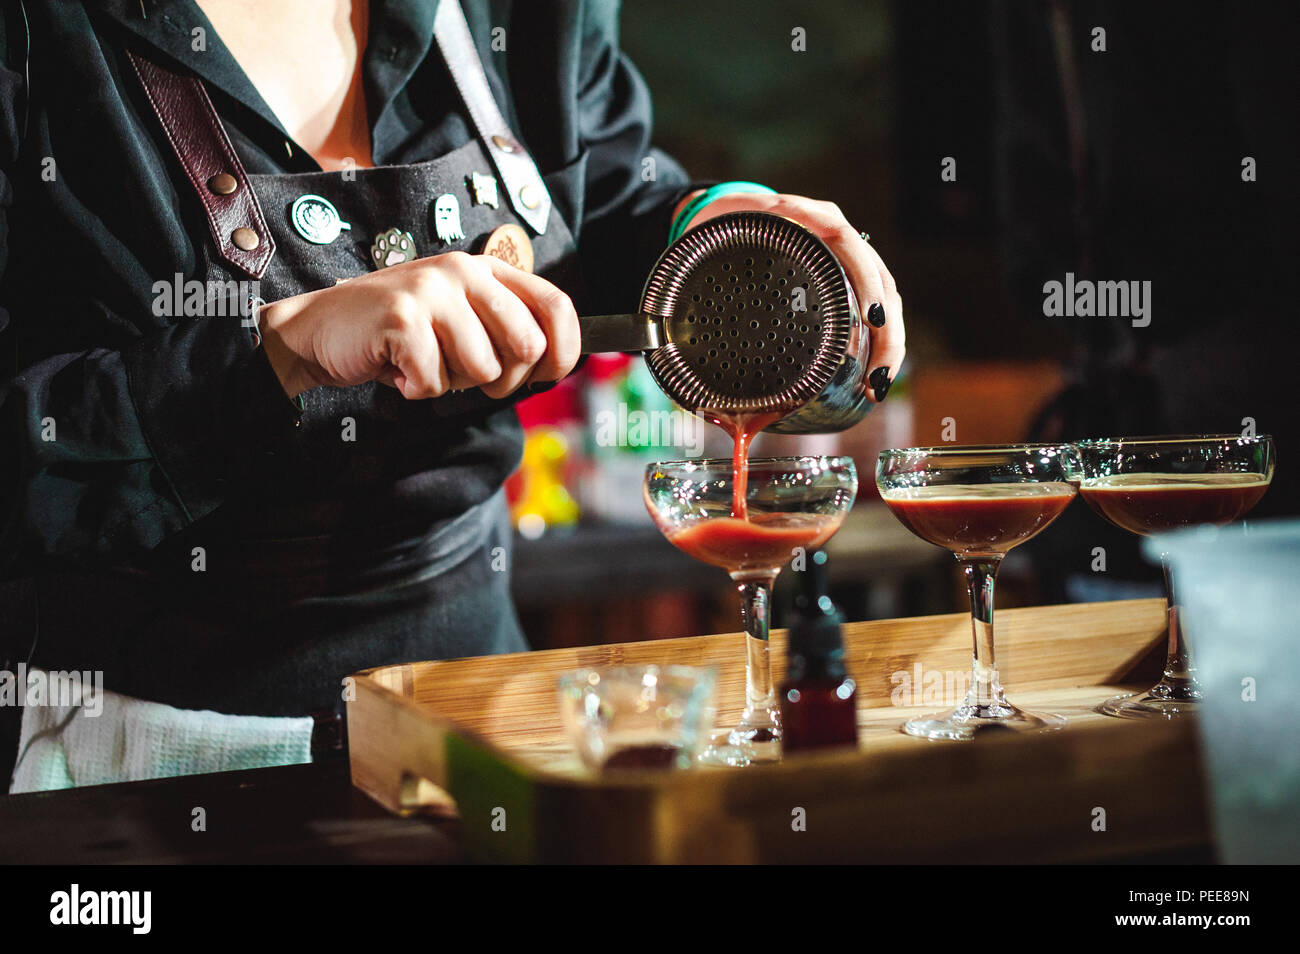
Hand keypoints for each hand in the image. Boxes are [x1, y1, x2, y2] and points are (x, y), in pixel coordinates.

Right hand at [257, 252, 580, 400]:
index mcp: (488, 270)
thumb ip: (505, 331)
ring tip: (423, 363)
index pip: (557, 306)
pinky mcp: (402, 317)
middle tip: (464, 375)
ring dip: (452, 383)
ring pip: (484, 369)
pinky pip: (437, 380)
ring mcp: (432, 290)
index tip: (548, 376)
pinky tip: (398, 369)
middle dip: (503, 380)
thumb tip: (556, 362)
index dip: (564, 350)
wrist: (321, 330)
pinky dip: (417, 389)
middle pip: (527, 345)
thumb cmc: (401, 335)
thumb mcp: (462, 322)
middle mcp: (464, 271)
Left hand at [675, 191, 904, 401]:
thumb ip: (699, 258)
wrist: (719, 218)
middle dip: (885, 330)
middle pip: (878, 279)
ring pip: (883, 298)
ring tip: (879, 383)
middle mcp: (833, 235)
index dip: (863, 278)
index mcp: (804, 217)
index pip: (843, 239)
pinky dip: (879, 341)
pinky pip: (873, 308)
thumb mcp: (710, 237)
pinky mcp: (843, 283)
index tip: (870, 318)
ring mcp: (843, 260)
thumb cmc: (716, 228)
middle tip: (877, 374)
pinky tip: (876, 376)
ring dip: (888, 342)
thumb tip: (661, 319)